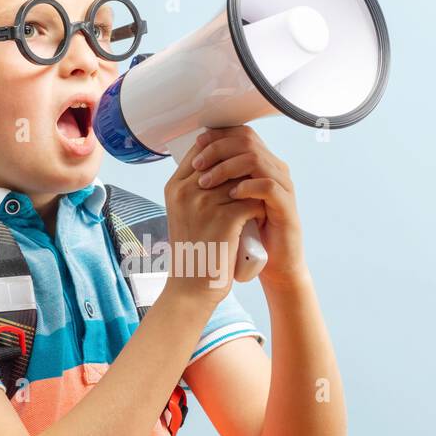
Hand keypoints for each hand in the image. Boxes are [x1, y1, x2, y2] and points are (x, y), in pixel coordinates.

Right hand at [161, 134, 266, 306]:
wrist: (192, 287)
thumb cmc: (193, 250)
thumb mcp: (184, 213)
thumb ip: (195, 188)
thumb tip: (220, 162)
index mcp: (175, 187)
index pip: (202, 149)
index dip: (225, 151)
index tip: (240, 161)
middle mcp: (187, 191)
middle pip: (225, 160)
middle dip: (244, 169)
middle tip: (256, 182)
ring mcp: (204, 204)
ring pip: (242, 179)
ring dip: (255, 188)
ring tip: (260, 200)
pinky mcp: (224, 219)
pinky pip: (251, 201)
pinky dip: (260, 208)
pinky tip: (261, 217)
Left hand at [189, 126, 307, 289]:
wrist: (273, 264)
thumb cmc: (249, 233)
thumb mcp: (230, 202)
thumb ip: (220, 181)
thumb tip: (192, 161)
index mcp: (262, 165)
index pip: (242, 135)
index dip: (218, 136)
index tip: (197, 146)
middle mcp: (275, 170)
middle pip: (247, 141)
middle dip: (217, 150)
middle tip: (197, 165)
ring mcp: (283, 186)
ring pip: (255, 160)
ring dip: (227, 168)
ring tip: (207, 183)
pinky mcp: (286, 206)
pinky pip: (267, 186)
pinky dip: (246, 187)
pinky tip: (230, 196)